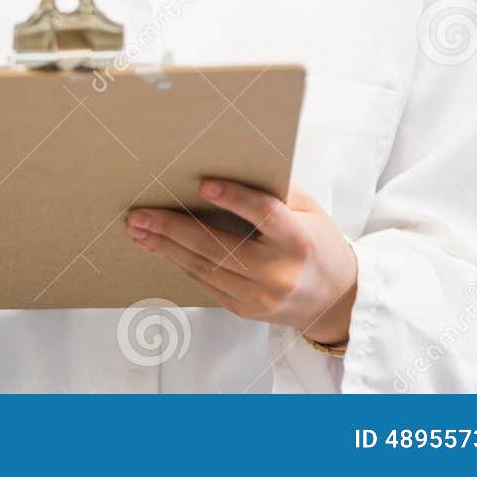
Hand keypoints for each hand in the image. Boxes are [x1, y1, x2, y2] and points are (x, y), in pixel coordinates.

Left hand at [126, 179, 357, 344]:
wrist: (337, 301)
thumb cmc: (319, 244)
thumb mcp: (310, 210)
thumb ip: (277, 192)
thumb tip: (233, 167)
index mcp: (298, 240)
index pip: (264, 215)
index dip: (235, 199)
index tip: (204, 183)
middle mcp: (278, 272)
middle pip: (218, 247)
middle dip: (173, 228)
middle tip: (140, 213)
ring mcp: (260, 296)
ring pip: (204, 268)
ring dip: (166, 247)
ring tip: (139, 229)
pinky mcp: (245, 310)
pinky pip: (206, 283)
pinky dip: (181, 263)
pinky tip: (160, 247)